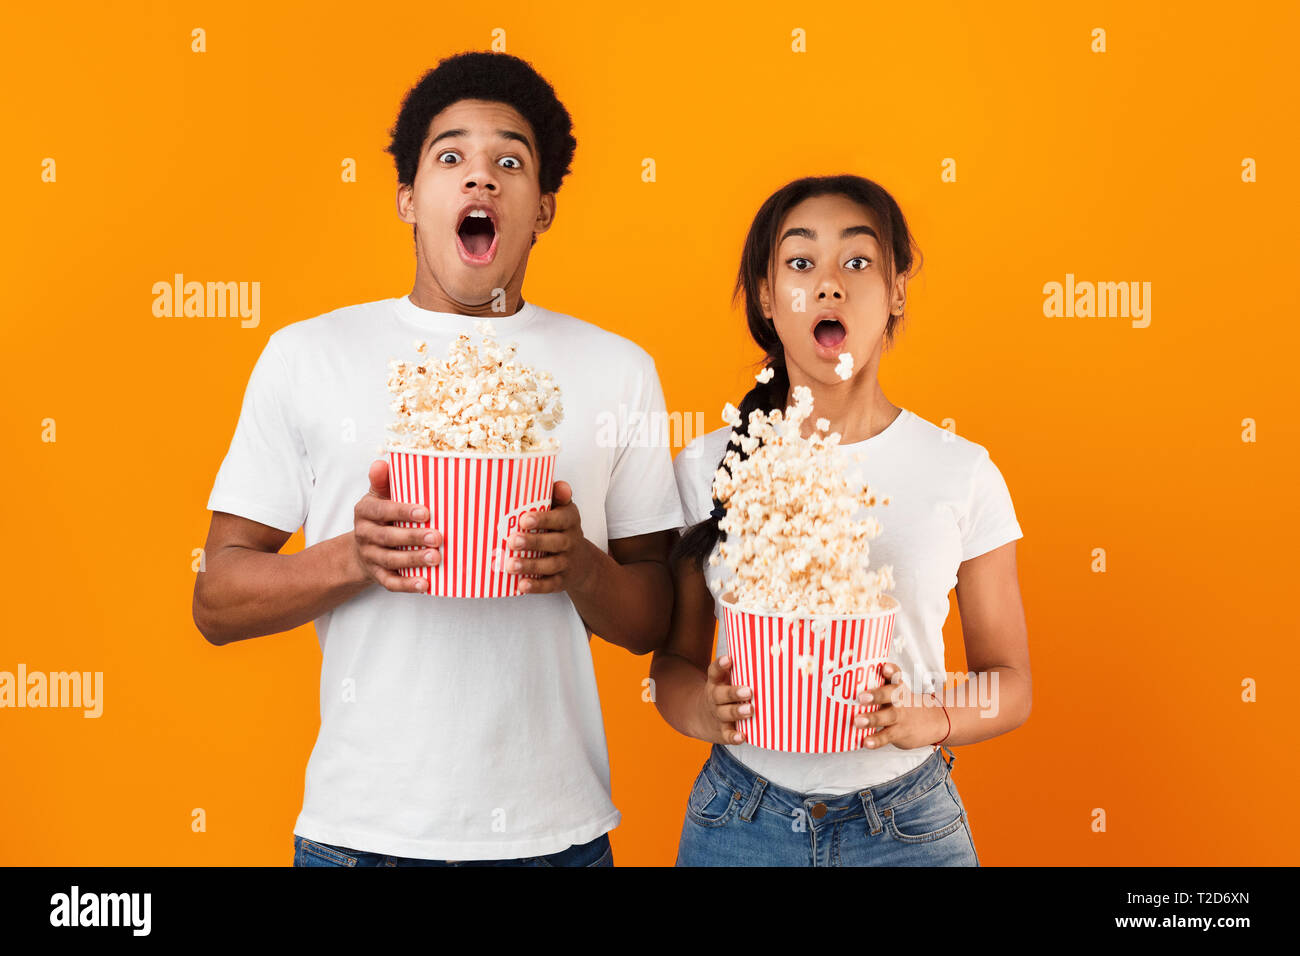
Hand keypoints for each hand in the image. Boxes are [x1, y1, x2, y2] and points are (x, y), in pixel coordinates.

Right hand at [351, 459, 442, 592]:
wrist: (361, 549)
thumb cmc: (380, 516)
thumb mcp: (378, 496)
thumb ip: (383, 481)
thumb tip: (382, 462)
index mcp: (365, 511)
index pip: (382, 510)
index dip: (402, 511)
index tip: (426, 512)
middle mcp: (365, 534)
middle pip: (388, 537)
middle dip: (413, 538)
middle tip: (437, 537)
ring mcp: (371, 557)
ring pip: (391, 561)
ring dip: (414, 560)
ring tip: (436, 558)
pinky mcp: (377, 576)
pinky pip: (391, 582)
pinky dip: (407, 585)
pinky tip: (425, 583)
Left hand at [503, 480, 595, 594]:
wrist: (582, 562)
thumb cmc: (561, 528)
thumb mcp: (563, 509)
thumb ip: (558, 495)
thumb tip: (559, 485)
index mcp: (570, 520)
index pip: (561, 518)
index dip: (544, 519)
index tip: (524, 519)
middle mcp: (571, 541)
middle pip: (556, 542)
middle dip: (534, 542)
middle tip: (512, 541)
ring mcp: (567, 562)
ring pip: (551, 565)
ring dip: (531, 566)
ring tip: (510, 565)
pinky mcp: (562, 581)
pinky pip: (551, 585)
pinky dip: (537, 586)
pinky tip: (521, 585)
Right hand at [698, 655, 750, 744]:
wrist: (701, 717)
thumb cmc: (724, 693)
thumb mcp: (725, 680)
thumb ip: (741, 670)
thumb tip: (770, 652)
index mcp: (716, 683)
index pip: (715, 671)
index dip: (721, 665)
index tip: (729, 659)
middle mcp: (715, 698)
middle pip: (721, 694)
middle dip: (734, 692)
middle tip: (748, 691)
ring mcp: (718, 715)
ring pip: (725, 713)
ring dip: (737, 712)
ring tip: (750, 709)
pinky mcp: (722, 731)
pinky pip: (727, 735)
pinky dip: (734, 736)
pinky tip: (742, 736)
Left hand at [855, 661, 947, 749]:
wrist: (934, 722)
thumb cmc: (904, 704)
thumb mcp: (897, 692)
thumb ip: (877, 685)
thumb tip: (847, 679)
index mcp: (898, 687)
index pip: (896, 675)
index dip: (891, 671)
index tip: (885, 667)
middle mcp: (900, 700)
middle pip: (891, 695)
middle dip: (876, 695)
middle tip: (861, 697)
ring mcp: (900, 717)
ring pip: (888, 716)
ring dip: (872, 719)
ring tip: (858, 721)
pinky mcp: (899, 733)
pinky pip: (887, 736)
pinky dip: (876, 740)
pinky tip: (866, 742)